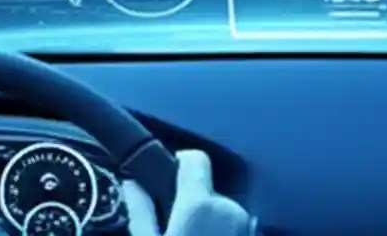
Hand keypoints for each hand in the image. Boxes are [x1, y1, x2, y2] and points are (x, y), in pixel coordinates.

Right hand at [124, 150, 251, 235]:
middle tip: (174, 228)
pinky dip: (219, 230)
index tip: (167, 179)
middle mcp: (229, 208)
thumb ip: (142, 211)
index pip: (196, 158)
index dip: (180, 162)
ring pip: (219, 208)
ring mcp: (246, 222)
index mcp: (200, 205)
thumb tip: (131, 184)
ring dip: (206, 220)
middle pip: (205, 188)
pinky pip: (232, 223)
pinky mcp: (255, 233)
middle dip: (190, 201)